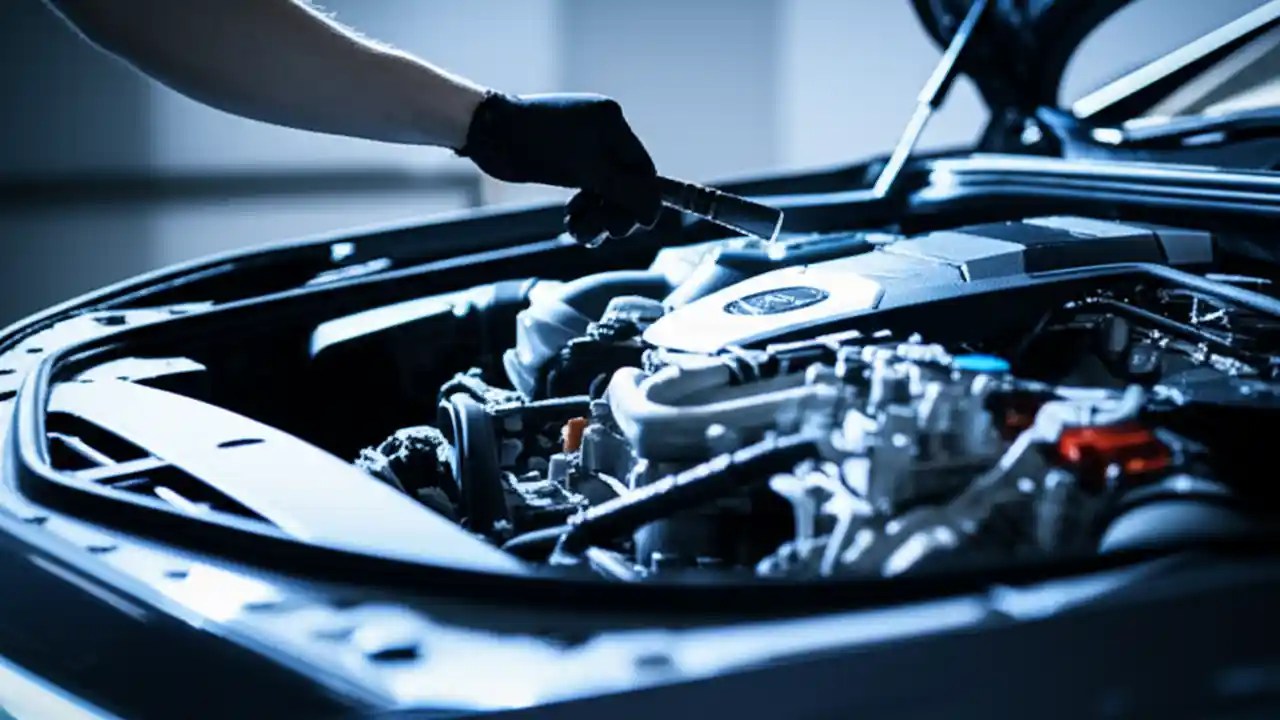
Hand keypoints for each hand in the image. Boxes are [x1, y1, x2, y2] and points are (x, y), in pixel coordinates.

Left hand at [459, 93, 661, 245]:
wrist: (488, 133)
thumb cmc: (536, 144)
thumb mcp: (587, 171)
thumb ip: (624, 192)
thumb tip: (653, 214)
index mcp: (612, 121)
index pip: (643, 169)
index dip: (641, 201)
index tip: (633, 226)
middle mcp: (602, 130)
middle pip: (626, 182)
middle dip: (614, 210)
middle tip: (605, 233)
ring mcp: (584, 145)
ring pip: (605, 190)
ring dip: (596, 215)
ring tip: (580, 231)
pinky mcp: (566, 159)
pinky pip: (587, 188)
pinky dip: (582, 208)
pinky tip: (571, 221)